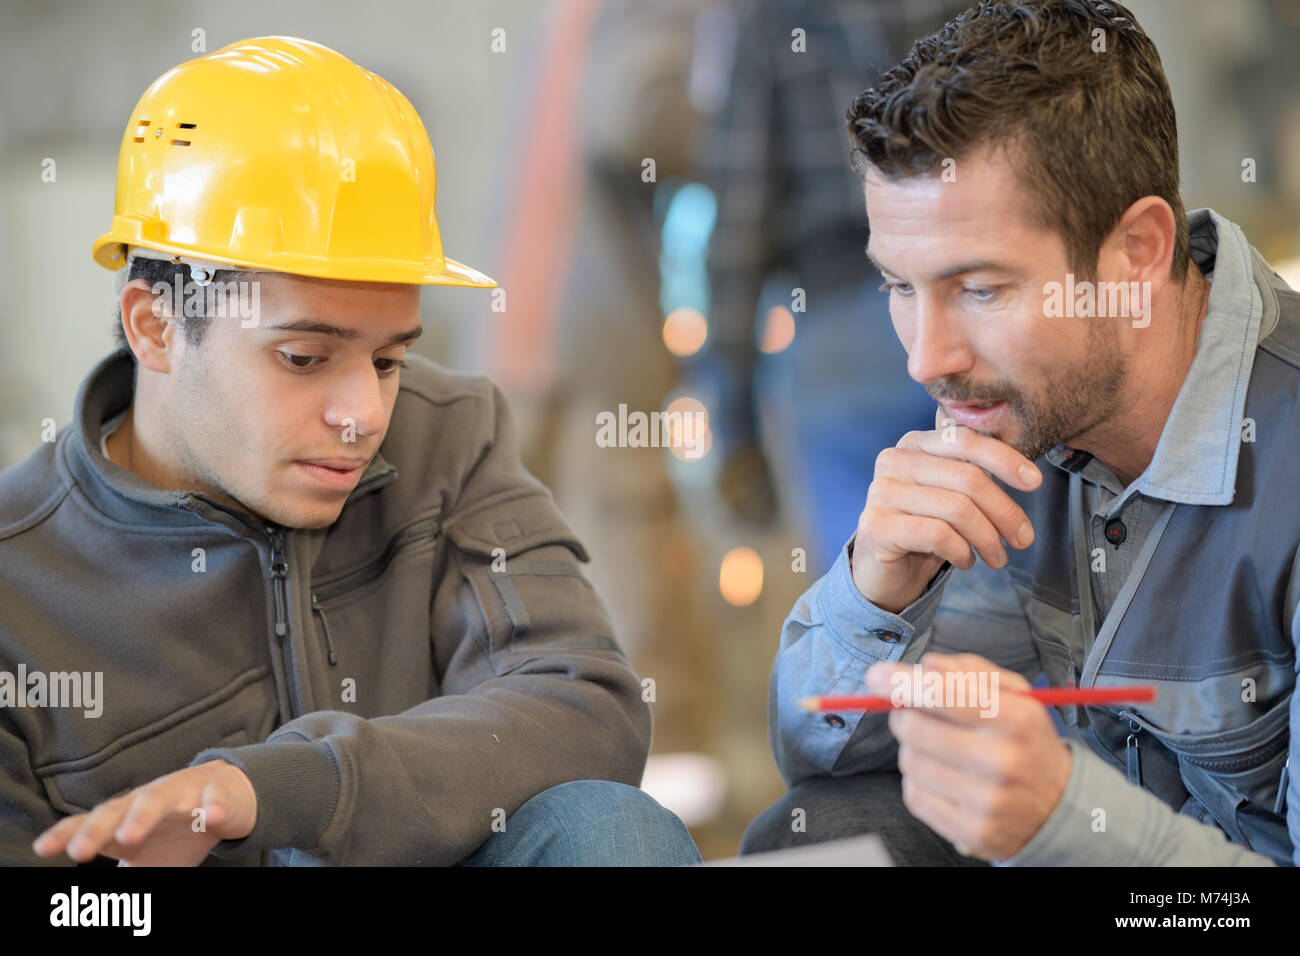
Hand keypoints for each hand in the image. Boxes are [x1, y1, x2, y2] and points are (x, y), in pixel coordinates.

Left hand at [32, 760, 256, 866]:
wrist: (227, 798)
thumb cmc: (178, 832)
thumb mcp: (149, 861)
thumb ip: (125, 879)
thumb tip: (102, 910)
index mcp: (125, 819)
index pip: (90, 824)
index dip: (67, 834)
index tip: (45, 849)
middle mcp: (146, 801)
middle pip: (117, 810)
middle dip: (97, 829)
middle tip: (81, 850)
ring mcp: (180, 793)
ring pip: (157, 799)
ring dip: (142, 816)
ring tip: (129, 836)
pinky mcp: (215, 790)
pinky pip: (213, 796)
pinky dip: (212, 806)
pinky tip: (211, 816)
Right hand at [851, 406, 1041, 612]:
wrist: (885, 571)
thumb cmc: (925, 529)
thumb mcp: (951, 495)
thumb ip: (975, 473)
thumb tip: (1028, 474)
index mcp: (913, 444)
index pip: (964, 439)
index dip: (1004, 458)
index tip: (1034, 482)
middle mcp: (893, 461)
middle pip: (967, 478)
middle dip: (1005, 511)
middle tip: (1023, 539)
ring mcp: (881, 493)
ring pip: (957, 509)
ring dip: (988, 538)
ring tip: (998, 557)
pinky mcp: (877, 526)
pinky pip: (937, 535)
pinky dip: (962, 551)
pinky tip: (965, 560)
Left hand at [865, 651, 1070, 861]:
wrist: (1060, 808)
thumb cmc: (1025, 740)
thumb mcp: (1016, 696)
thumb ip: (971, 671)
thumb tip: (925, 665)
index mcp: (1016, 718)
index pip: (942, 693)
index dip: (900, 682)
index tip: (875, 675)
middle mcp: (1002, 761)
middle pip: (914, 728)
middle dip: (903, 714)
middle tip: (912, 712)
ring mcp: (987, 801)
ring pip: (909, 762)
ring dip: (911, 749)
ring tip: (936, 748)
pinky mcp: (972, 832)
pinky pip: (913, 796)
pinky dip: (917, 781)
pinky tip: (941, 777)